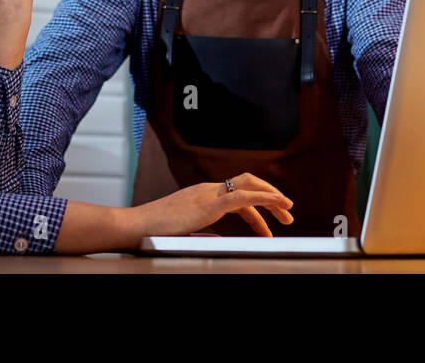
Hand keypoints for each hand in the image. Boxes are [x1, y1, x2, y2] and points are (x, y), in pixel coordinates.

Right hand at [134, 173, 293, 237]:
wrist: (136, 226)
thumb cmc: (154, 232)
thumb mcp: (184, 232)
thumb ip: (203, 232)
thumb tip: (219, 239)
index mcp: (203, 196)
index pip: (237, 196)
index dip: (257, 210)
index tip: (268, 228)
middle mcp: (208, 190)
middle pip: (248, 185)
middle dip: (270, 197)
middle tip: (287, 214)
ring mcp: (209, 194)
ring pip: (249, 186)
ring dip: (272, 197)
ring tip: (288, 210)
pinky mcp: (209, 203)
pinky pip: (243, 196)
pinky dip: (264, 198)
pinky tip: (277, 203)